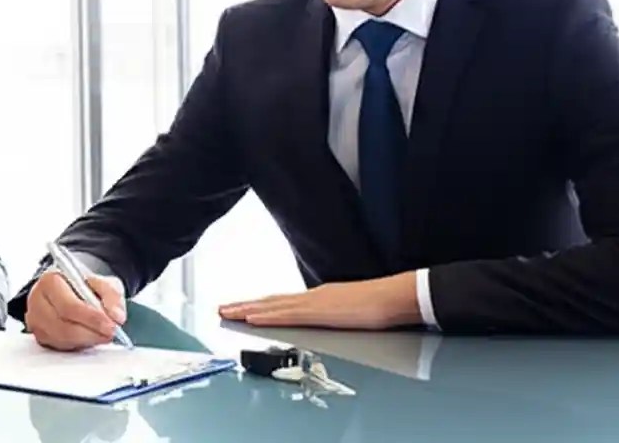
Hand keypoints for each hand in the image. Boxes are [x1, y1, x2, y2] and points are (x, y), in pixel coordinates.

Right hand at [25, 269, 126, 350]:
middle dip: (91, 333)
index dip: (91, 319)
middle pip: (63, 326)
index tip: (111, 325)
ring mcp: (36, 321)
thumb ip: (111, 296)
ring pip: (61, 339)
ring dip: (86, 340)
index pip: (69, 305)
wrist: (73, 289)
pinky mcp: (40, 336)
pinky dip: (78, 345)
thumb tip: (116, 316)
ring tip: (103, 335)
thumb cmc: (83, 286)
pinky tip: (90, 338)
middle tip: (111, 334)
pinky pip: (59, 346)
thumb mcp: (102, 282)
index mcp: (50, 282)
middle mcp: (38, 302)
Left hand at [218, 272, 420, 329]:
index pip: (284, 303)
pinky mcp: (318, 312)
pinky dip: (265, 316)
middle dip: (245, 306)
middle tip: (222, 308)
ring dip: (247, 310)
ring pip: (272, 306)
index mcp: (320, 298)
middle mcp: (312, 297)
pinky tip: (251, 317)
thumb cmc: (381, 304)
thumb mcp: (352, 311)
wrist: (395, 296)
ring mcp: (313, 303)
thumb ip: (338, 316)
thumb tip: (331, 323)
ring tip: (227, 312)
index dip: (262, 305)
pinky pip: (285, 315)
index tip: (244, 308)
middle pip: (271, 302)